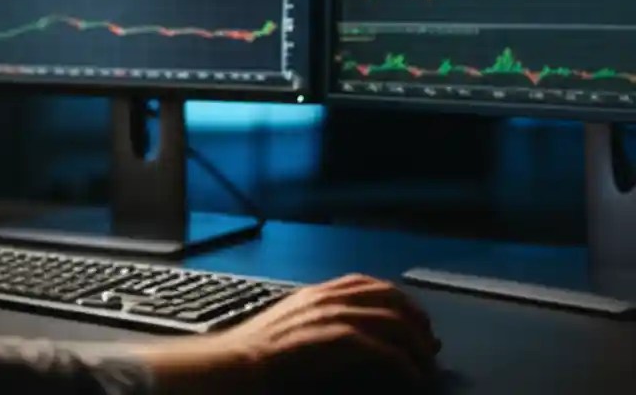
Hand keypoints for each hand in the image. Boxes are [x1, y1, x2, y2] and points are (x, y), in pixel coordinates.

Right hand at [134, 274, 439, 394]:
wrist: (233, 365)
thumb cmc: (253, 354)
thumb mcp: (288, 326)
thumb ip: (316, 321)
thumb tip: (348, 335)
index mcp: (316, 292)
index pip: (370, 284)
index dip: (399, 302)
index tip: (414, 324)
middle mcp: (328, 298)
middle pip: (390, 298)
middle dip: (417, 321)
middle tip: (429, 348)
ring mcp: (333, 316)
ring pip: (395, 323)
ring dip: (417, 348)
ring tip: (425, 368)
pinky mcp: (337, 340)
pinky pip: (386, 351)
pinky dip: (405, 366)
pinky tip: (411, 380)